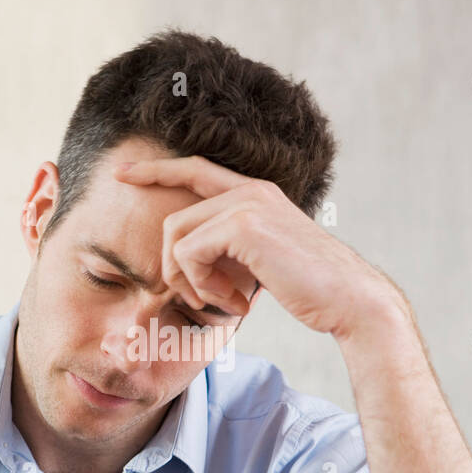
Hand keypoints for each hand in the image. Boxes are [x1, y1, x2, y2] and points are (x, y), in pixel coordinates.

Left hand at [113, 153, 403, 341]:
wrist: (349, 298)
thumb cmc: (310, 289)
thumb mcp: (262, 263)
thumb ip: (228, 252)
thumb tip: (186, 264)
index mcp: (256, 194)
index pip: (194, 170)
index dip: (155, 170)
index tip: (122, 174)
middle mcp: (250, 190)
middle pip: (175, 220)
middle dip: (173, 267)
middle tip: (202, 300)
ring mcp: (247, 204)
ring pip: (177, 237)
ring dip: (190, 281)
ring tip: (223, 302)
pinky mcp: (244, 225)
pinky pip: (189, 254)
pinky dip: (203, 286)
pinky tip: (235, 302)